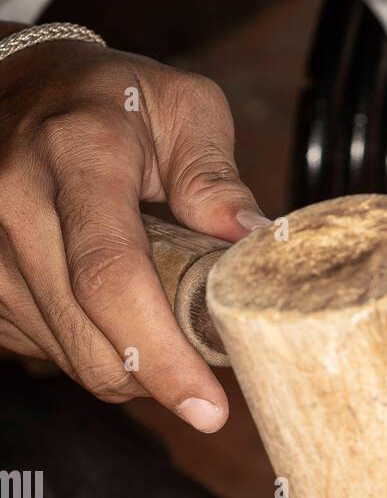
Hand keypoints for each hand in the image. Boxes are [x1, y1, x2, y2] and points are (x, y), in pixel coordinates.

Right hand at [0, 31, 267, 427]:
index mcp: (76, 153)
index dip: (162, 357)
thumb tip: (252, 245)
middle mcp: (15, 200)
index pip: (111, 277)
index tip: (208, 410)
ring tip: (157, 323)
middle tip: (202, 370)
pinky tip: (112, 317)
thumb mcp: (183, 108)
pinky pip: (46, 352)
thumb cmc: (114, 102)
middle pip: (88, 337)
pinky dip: (92, 353)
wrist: (19, 87)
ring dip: (128, 366)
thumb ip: (217, 178)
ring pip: (69, 357)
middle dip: (157, 375)